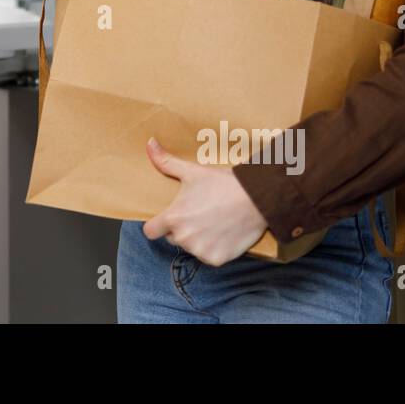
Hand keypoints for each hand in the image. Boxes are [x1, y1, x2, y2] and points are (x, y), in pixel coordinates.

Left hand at [141, 137, 267, 266]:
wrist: (255, 199)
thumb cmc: (222, 184)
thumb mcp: (192, 171)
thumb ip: (166, 162)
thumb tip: (149, 144)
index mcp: (173, 218)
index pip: (150, 231)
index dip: (157, 225)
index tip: (166, 219)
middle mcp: (184, 238)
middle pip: (172, 238)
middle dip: (181, 229)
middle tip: (197, 215)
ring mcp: (200, 251)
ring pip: (190, 248)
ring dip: (197, 240)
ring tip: (212, 223)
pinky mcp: (216, 259)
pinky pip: (208, 256)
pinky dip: (214, 249)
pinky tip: (223, 234)